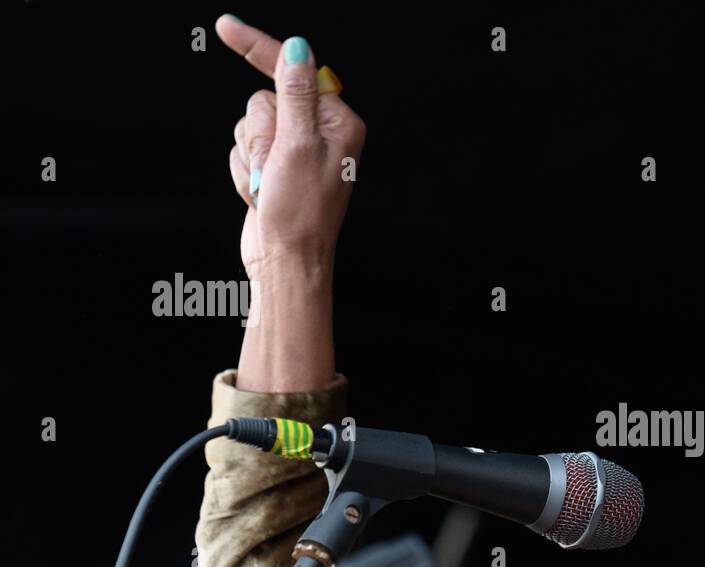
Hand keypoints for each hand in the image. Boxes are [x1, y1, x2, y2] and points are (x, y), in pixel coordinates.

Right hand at [217, 16, 365, 277]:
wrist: (286, 262)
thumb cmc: (300, 214)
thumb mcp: (297, 147)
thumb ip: (295, 95)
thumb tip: (297, 49)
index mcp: (338, 123)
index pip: (295, 71)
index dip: (258, 49)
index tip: (225, 26)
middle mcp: (319, 133)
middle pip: (264, 100)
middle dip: (259, 135)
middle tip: (273, 169)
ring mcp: (294, 150)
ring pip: (249, 124)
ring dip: (250, 156)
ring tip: (268, 185)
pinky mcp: (274, 166)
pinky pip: (242, 149)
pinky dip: (244, 171)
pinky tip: (259, 193)